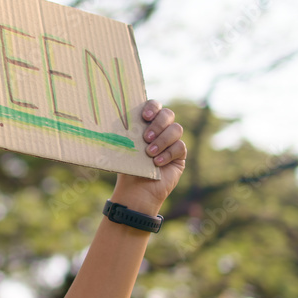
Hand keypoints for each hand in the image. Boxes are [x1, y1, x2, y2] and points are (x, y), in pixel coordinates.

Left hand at [112, 100, 186, 214]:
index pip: (155, 106)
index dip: (153, 107)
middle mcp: (161, 129)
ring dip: (162, 140)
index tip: (144, 116)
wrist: (136, 191)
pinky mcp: (180, 155)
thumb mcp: (124, 148)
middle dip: (158, 124)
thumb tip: (117, 119)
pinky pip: (180, 147)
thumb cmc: (128, 168)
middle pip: (168, 114)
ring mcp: (172, 141)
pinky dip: (167, 154)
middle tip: (146, 137)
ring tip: (149, 153)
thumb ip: (126, 133)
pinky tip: (156, 163)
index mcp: (147, 123)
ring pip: (176, 129)